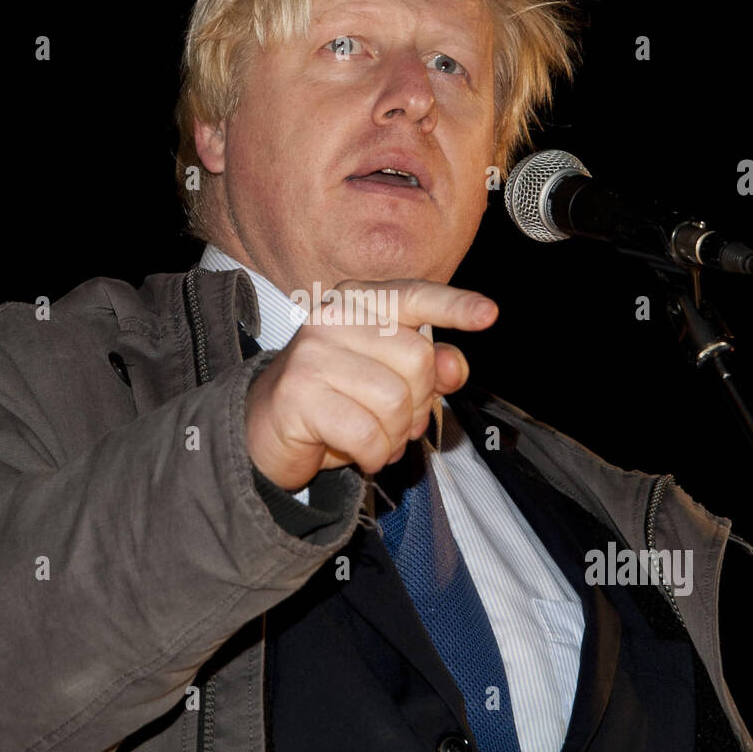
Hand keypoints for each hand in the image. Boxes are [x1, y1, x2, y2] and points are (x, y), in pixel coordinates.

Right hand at [245, 279, 498, 489]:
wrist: (264, 430)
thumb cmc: (334, 400)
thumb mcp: (387, 379)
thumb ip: (429, 368)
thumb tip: (458, 364)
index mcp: (358, 301)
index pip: (414, 296)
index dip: (454, 306)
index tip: (489, 315)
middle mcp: (332, 317)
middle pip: (418, 360)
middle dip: (418, 405)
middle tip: (395, 423)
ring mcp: (312, 353)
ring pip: (395, 401)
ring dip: (394, 436)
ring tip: (375, 440)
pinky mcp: (298, 393)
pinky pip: (367, 434)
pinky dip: (372, 455)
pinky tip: (358, 454)